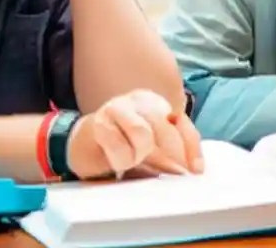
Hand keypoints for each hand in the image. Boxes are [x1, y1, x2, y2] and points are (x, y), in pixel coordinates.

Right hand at [66, 89, 203, 179]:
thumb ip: (168, 153)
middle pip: (166, 127)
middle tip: (167, 174)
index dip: (191, 148)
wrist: (79, 146)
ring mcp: (117, 108)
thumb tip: (188, 170)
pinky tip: (115, 161)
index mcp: (155, 103)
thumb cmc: (119, 146)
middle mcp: (138, 101)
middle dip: (170, 156)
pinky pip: (119, 146)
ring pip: (143, 135)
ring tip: (131, 161)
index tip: (195, 170)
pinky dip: (121, 160)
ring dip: (140, 156)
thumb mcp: (149, 149)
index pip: (182, 123)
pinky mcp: (98, 123)